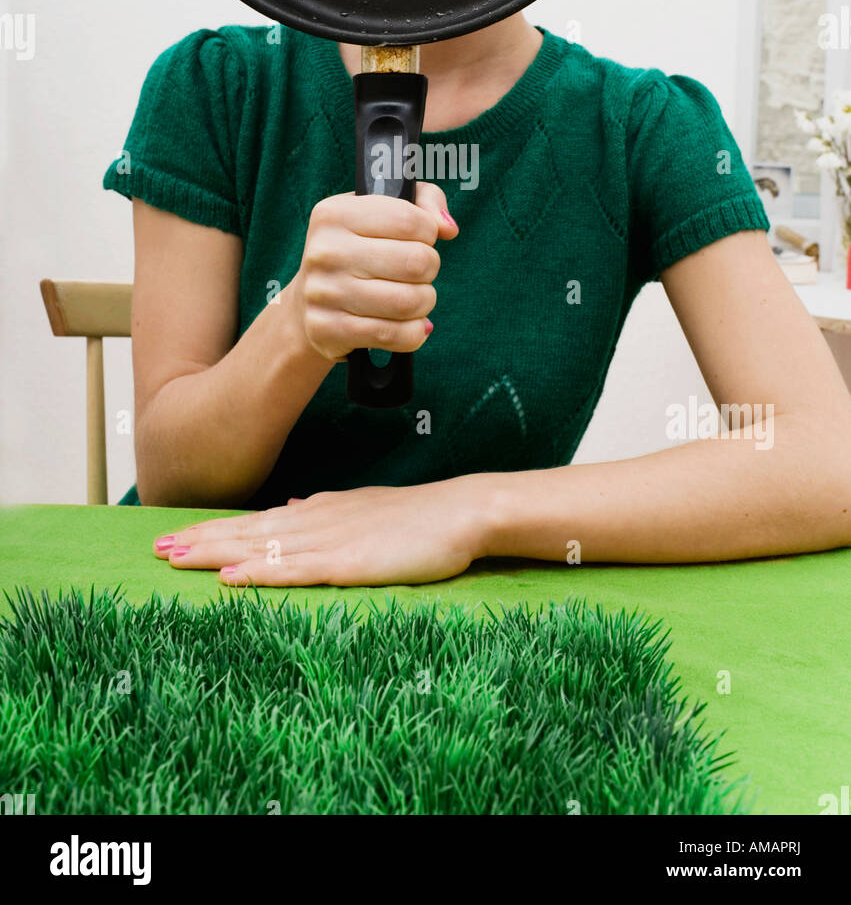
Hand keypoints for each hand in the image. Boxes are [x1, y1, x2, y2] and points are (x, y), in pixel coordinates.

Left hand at [153, 475, 491, 586]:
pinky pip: (295, 570)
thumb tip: (290, 508)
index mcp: (318, 510)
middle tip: (156, 548)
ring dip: (216, 553)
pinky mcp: (350, 563)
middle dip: (200, 539)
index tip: (178, 536)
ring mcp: (330, 541)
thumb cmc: (419, 516)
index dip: (216, 529)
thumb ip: (325, 511)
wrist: (461, 510)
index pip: (256, 520)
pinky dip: (260, 573)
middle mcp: (315, 520)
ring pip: (261, 547)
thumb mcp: (364, 507)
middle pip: (247, 530)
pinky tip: (232, 576)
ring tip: (176, 558)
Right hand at [291, 183, 458, 362]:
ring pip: (410, 302)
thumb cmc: (357, 250)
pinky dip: (414, 332)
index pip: (410, 221)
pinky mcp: (328, 329)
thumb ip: (425, 201)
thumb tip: (448, 227)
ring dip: (424, 302)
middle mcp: (325, 251)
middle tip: (417, 272)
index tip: (417, 239)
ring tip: (412, 298)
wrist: (307, 303)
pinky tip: (406, 324)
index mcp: (335, 214)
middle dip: (429, 270)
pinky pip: (396, 335)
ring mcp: (323, 293)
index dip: (428, 233)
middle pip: (417, 262)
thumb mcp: (382, 212)